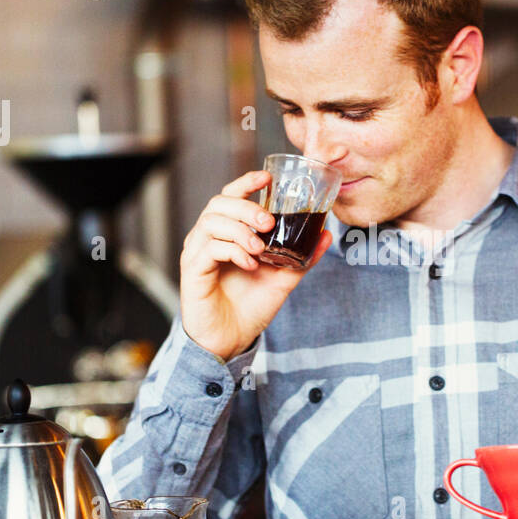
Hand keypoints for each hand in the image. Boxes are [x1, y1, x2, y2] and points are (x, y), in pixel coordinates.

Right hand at [179, 169, 332, 361]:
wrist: (231, 340)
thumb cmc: (250, 307)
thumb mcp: (283, 278)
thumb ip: (302, 256)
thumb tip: (325, 234)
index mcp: (227, 232)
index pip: (230, 196)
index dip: (246, 182)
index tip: (267, 178)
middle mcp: (208, 237)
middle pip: (219, 203)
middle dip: (246, 206)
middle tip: (269, 222)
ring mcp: (197, 252)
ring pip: (211, 221)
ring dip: (240, 229)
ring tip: (260, 247)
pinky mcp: (192, 270)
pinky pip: (208, 248)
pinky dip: (232, 250)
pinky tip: (249, 264)